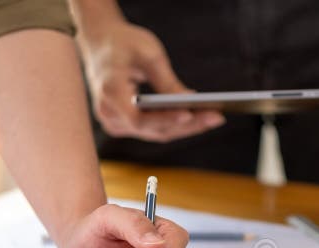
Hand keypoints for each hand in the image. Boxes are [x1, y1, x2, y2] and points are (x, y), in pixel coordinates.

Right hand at [78, 21, 224, 141]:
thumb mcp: (148, 54)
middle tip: (217, 117)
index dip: (165, 120)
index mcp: (109, 94)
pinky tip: (200, 117)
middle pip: (154, 129)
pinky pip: (154, 129)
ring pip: (157, 133)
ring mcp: (116, 123)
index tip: (189, 114)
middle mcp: (110, 115)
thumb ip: (167, 82)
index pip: (139, 119)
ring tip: (214, 118)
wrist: (101, 44)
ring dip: (187, 127)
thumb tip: (190, 104)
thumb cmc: (124, 44)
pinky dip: (176, 124)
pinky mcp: (125, 125)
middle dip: (188, 124)